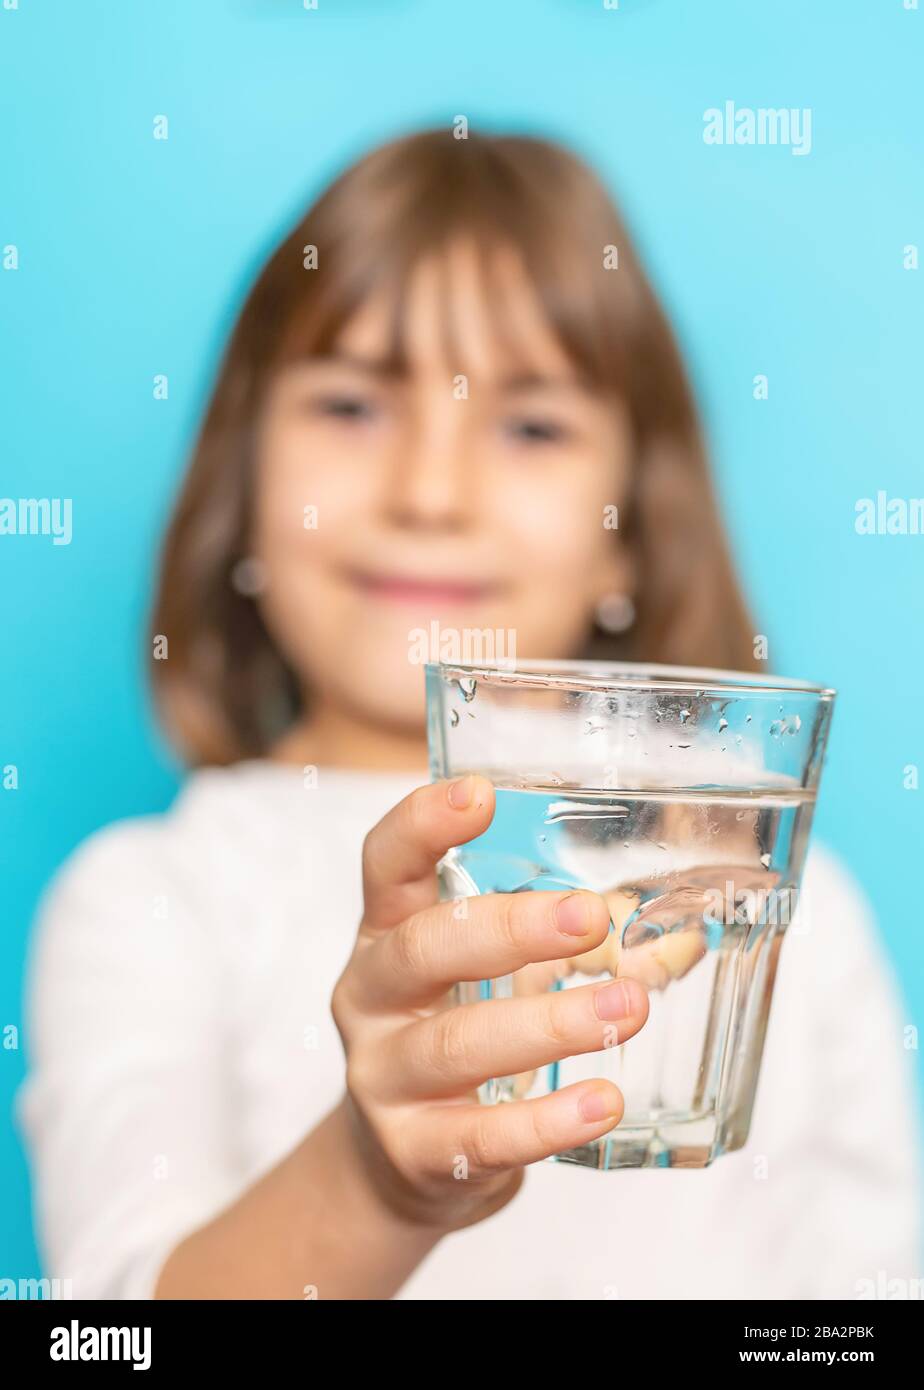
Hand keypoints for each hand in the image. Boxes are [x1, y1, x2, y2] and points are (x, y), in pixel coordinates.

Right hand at [331, 776, 649, 1234]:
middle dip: (509, 928)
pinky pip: (480, 1136)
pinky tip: (601, 1102)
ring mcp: (383, 1077)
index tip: (480, 793)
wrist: (401, 1159)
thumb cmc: (460, 1034)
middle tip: (590, 917)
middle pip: (422, 947)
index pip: (386, 862)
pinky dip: (546, 1121)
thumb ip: (576, 944)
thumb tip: (687, 930)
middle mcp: (372, 996)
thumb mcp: (496, 974)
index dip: (423, 823)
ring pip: (455, 1044)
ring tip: (626, 1009)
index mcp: (388, 930)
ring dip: (547, 1024)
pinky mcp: (414, 1151)